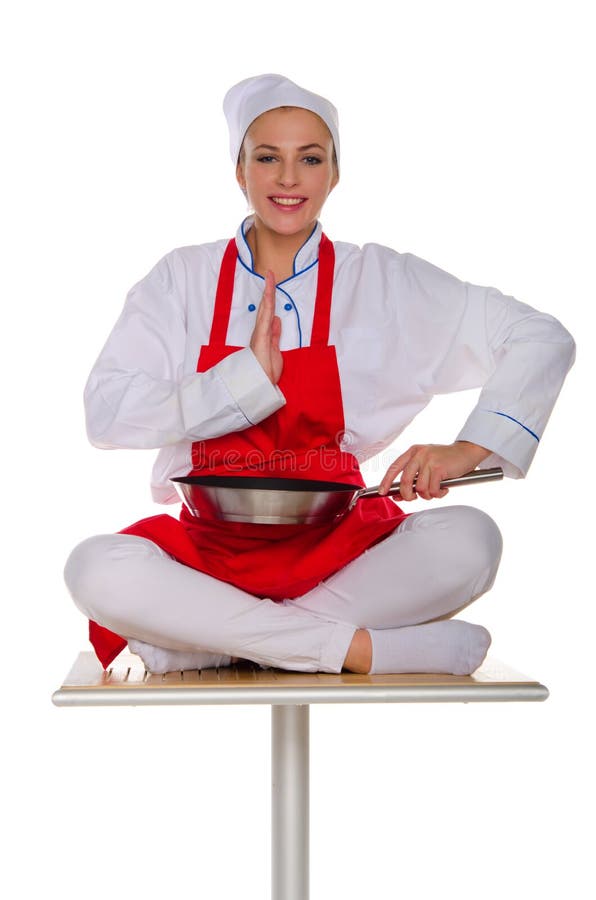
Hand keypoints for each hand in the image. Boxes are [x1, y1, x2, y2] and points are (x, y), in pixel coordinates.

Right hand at [249, 270, 282, 384]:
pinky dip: (268, 303)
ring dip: (268, 291)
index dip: (270, 298)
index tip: (272, 286)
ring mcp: (260, 332)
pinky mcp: (262, 335)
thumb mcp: (275, 350)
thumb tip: (278, 320)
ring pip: (265, 307)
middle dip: (268, 290)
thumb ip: (276, 335)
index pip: (268, 312)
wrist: (260, 383)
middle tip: (269, 274)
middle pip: (265, 306)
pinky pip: (266, 315)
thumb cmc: (266, 370)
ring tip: (270, 276)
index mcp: (264, 334)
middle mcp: (261, 330)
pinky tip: (270, 292)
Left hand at [378, 441, 490, 500]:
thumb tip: (398, 495)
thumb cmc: (446, 460)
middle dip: (408, 495)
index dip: (386, 481)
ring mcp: (428, 460)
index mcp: (412, 452)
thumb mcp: (426, 464)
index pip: (394, 467)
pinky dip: (438, 494)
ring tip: (435, 491)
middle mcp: (418, 455)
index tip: (382, 492)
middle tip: (415, 498)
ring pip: (419, 489)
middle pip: (404, 482)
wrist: (467, 452)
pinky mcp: (438, 468)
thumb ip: (413, 477)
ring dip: (427, 495)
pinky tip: (443, 489)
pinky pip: (432, 490)